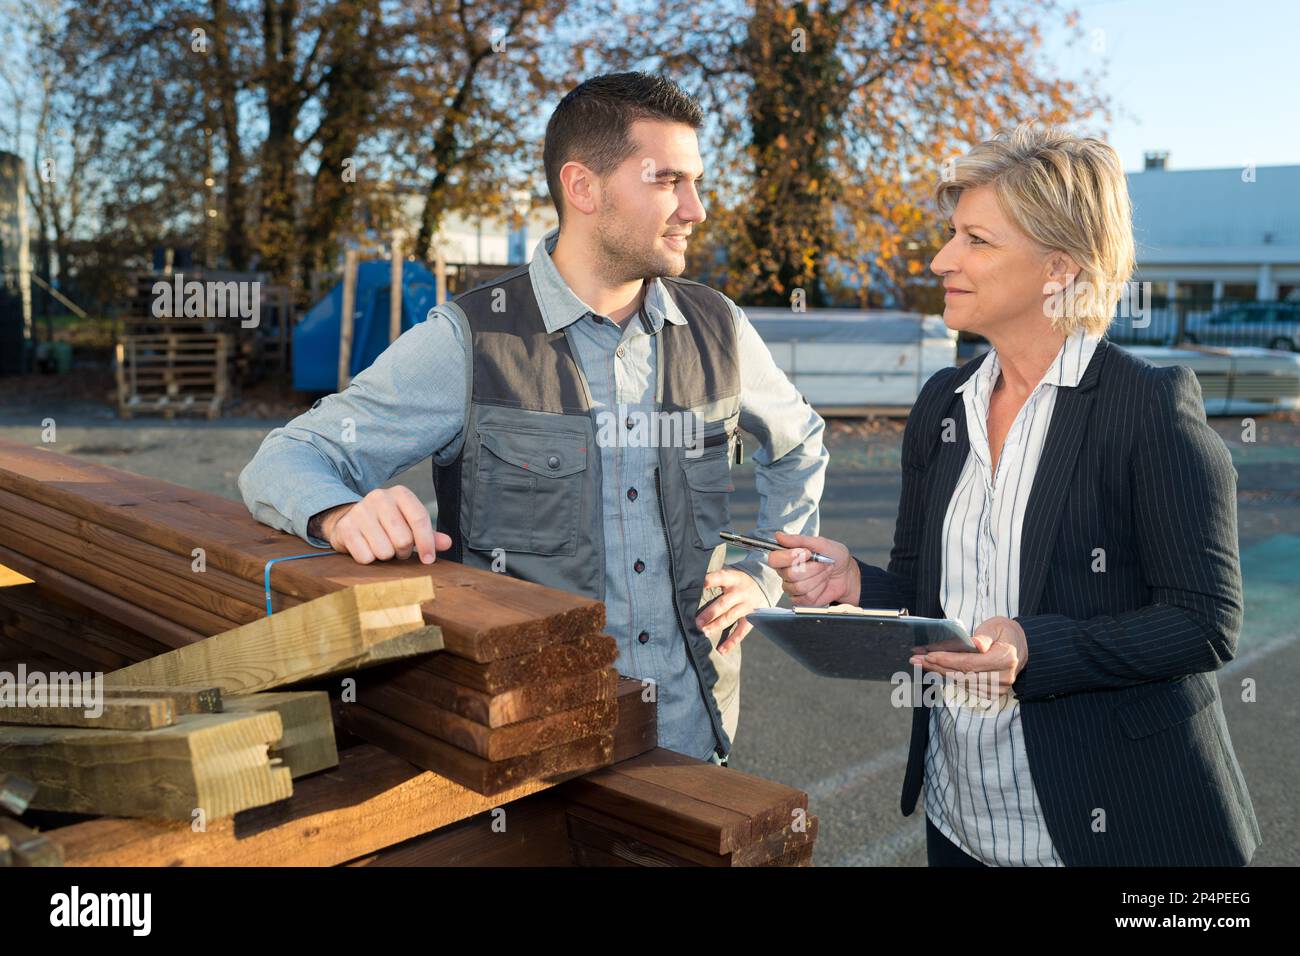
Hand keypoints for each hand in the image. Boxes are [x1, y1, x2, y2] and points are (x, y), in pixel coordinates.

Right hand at [318, 486, 451, 564]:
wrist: (349, 520)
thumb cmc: (386, 524)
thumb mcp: (409, 524)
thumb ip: (429, 534)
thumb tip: (447, 543)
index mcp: (400, 494)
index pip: (420, 519)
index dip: (426, 543)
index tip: (428, 560)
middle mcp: (379, 497)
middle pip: (403, 539)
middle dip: (403, 552)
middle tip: (398, 549)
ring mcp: (360, 511)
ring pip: (384, 551)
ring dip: (386, 556)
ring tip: (382, 546)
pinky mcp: (345, 527)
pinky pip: (366, 557)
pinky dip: (369, 559)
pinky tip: (366, 548)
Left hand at [695, 567, 766, 653]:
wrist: (765, 585)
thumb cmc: (738, 581)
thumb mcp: (730, 575)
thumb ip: (715, 579)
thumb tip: (690, 583)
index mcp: (732, 578)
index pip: (720, 577)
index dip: (709, 581)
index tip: (699, 585)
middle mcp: (740, 592)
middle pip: (724, 603)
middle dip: (710, 613)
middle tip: (697, 622)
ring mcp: (747, 606)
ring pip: (730, 617)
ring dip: (716, 626)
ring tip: (704, 633)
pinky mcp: (752, 619)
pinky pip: (741, 632)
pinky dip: (731, 642)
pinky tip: (721, 650)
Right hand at [766, 532, 857, 606]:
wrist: (847, 574)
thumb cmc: (834, 556)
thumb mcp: (820, 543)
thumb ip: (798, 540)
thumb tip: (779, 536)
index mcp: (787, 556)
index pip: (774, 559)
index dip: (790, 557)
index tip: (807, 553)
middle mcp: (786, 572)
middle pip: (789, 574)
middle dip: (812, 568)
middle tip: (821, 563)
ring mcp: (792, 587)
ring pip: (799, 586)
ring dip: (817, 578)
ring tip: (824, 572)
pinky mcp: (801, 600)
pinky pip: (806, 597)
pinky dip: (819, 589)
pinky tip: (822, 584)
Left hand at [909, 616, 1028, 692]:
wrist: (1021, 647)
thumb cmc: (1005, 633)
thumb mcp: (996, 627)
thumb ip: (984, 636)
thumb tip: (975, 645)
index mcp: (1005, 659)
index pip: (970, 663)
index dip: (947, 660)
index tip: (929, 655)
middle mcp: (1003, 677)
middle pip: (962, 675)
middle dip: (937, 666)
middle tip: (916, 659)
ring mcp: (998, 688)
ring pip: (962, 682)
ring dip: (939, 673)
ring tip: (921, 663)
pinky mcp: (993, 694)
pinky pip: (966, 687)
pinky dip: (950, 678)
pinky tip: (935, 670)